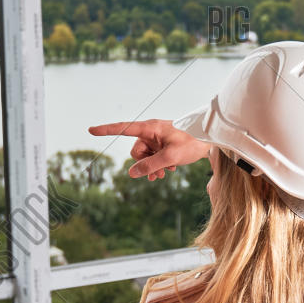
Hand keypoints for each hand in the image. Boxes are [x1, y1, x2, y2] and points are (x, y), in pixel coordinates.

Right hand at [88, 119, 207, 180]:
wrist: (212, 139)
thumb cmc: (193, 142)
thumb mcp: (171, 157)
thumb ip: (150, 165)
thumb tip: (131, 174)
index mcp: (150, 128)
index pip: (124, 128)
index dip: (106, 130)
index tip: (91, 130)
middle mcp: (151, 131)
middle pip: (136, 151)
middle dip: (143, 164)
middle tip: (157, 175)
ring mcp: (157, 138)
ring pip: (145, 157)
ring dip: (153, 167)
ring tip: (166, 173)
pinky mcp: (164, 144)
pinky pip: (154, 157)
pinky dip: (160, 164)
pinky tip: (171, 169)